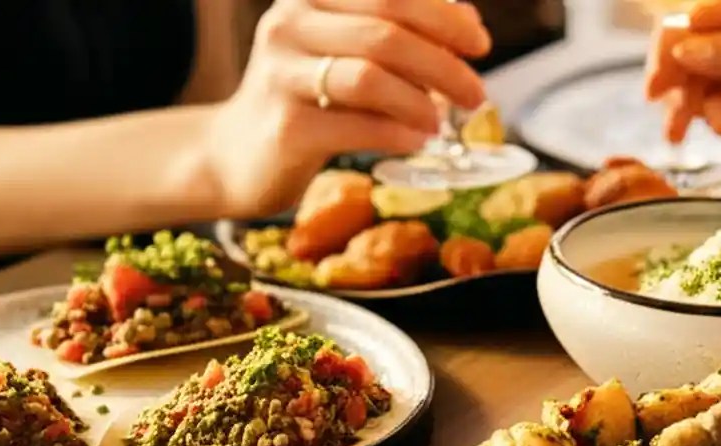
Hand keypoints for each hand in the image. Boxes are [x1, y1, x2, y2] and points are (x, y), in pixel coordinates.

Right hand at [205, 0, 491, 216]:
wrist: (241, 154)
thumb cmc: (308, 97)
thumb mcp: (348, 50)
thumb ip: (398, 30)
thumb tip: (466, 20)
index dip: (444, 15)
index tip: (479, 43)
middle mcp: (289, 24)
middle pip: (385, 32)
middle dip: (443, 63)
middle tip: (476, 94)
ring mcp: (282, 75)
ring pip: (369, 76)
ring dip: (421, 101)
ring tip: (442, 122)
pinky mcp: (286, 126)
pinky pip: (355, 125)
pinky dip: (397, 133)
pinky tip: (417, 140)